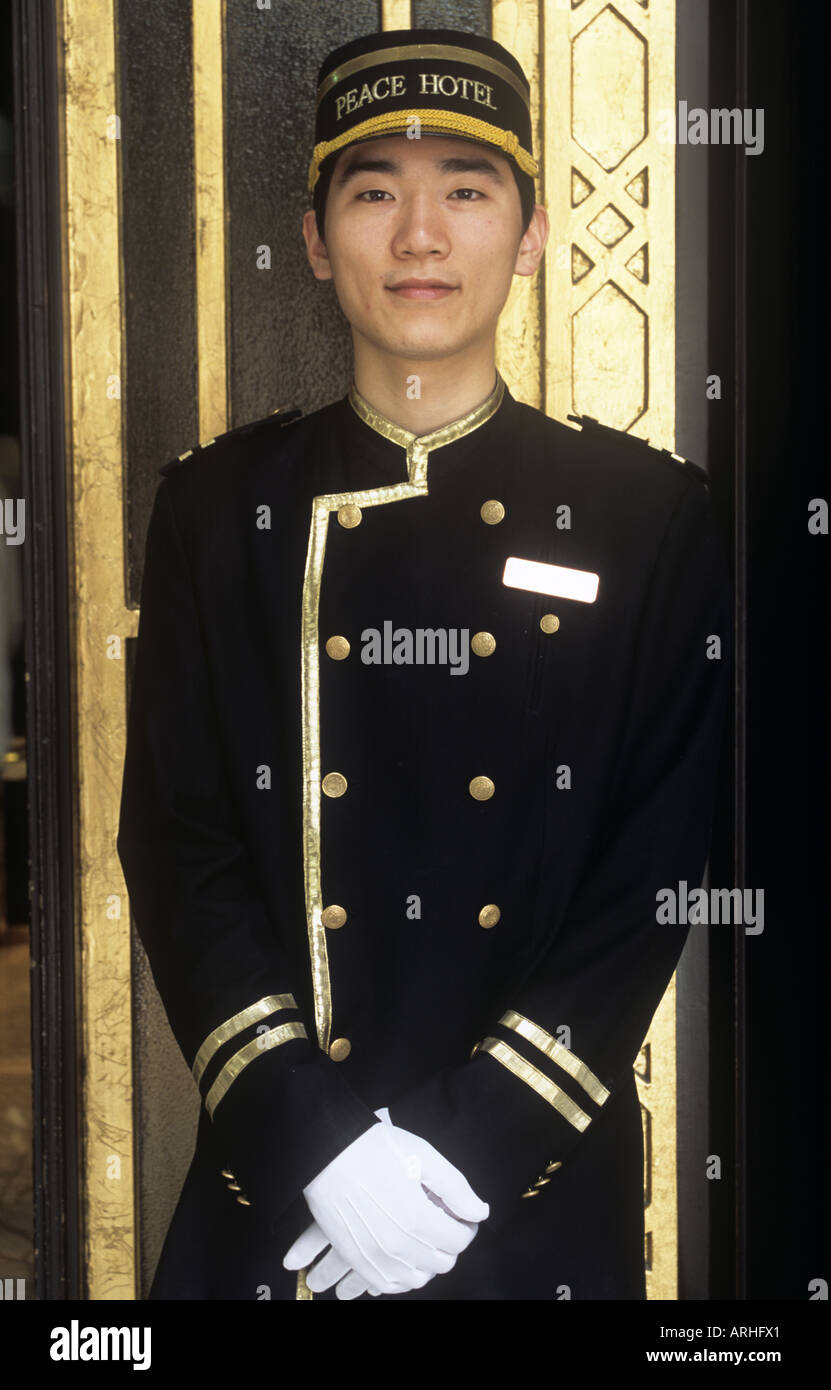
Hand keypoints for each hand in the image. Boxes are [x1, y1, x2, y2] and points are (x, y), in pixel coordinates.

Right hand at [283, 1113, 488, 1298]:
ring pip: (417, 1279)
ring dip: (427, 1262)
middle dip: (448, 1243)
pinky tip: (402, 1258)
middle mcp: (399, 1246)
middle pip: (441, 1263)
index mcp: (419, 1219)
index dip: (466, 1226)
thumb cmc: (375, 1148)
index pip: (459, 1240)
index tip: (460, 1214)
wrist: (326, 1151)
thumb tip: (479, 1213)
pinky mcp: (356, 1259)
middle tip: (442, 1222)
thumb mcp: (423, 1156)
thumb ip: (456, 1188)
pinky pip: (387, 1286)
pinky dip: (400, 1277)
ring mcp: (375, 1257)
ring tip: (423, 1239)